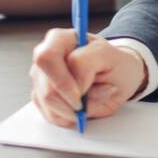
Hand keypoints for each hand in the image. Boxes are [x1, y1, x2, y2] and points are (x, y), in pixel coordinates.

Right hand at [30, 31, 148, 127]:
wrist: (117, 77)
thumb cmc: (114, 64)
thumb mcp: (109, 56)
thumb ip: (87, 63)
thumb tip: (73, 85)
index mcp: (60, 40)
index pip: (47, 58)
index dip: (62, 82)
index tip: (80, 96)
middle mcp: (45, 58)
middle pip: (46, 89)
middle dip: (70, 104)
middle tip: (87, 104)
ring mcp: (41, 78)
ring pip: (47, 106)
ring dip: (72, 111)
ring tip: (89, 102)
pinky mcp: (41, 97)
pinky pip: (50, 115)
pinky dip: (69, 117)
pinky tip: (80, 108)